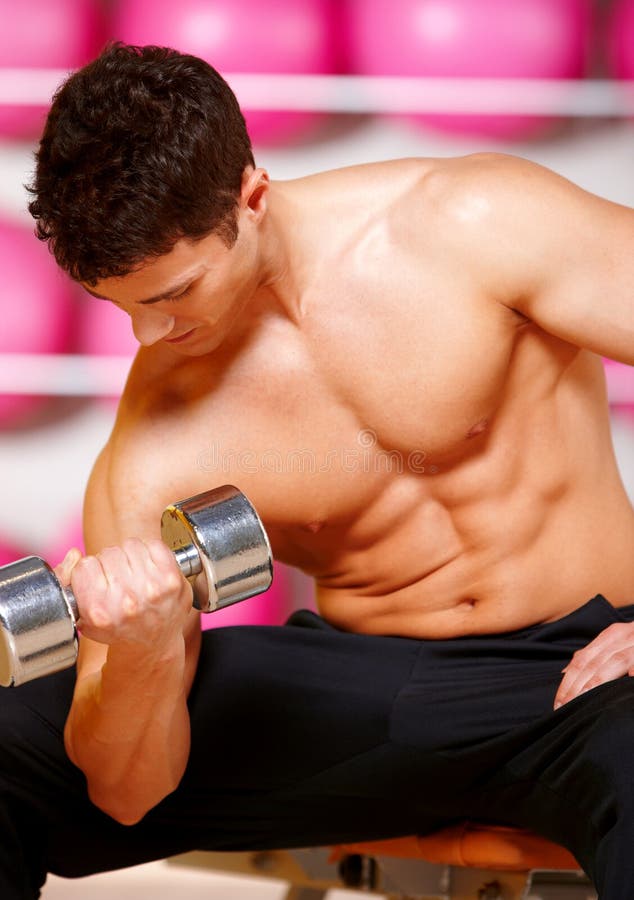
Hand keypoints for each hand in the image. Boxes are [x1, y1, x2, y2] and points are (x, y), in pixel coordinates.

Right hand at [54, 539, 191, 651]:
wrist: (153, 643)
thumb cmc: (118, 629)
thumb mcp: (82, 618)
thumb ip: (67, 583)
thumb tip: (73, 554)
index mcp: (100, 611)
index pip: (85, 566)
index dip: (90, 570)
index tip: (97, 579)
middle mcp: (127, 600)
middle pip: (109, 553)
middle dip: (111, 562)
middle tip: (118, 579)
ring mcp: (152, 588)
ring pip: (130, 545)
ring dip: (130, 555)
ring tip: (133, 573)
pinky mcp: (172, 579)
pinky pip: (153, 545)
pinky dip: (150, 551)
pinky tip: (149, 568)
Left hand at [554, 621, 633, 709]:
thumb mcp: (618, 644)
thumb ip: (596, 655)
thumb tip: (566, 671)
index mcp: (612, 635)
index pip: (582, 659)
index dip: (568, 681)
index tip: (558, 702)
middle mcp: (624, 635)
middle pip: (593, 662)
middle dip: (576, 687)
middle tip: (565, 708)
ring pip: (615, 661)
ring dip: (597, 682)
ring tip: (584, 699)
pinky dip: (633, 668)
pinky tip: (630, 678)